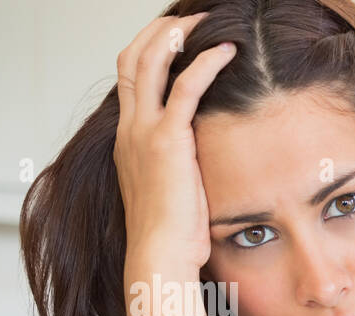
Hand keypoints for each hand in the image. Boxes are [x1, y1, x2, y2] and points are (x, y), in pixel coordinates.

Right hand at [113, 11, 235, 271]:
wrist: (160, 254)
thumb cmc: (172, 234)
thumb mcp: (171, 191)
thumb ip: (180, 167)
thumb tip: (204, 164)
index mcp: (128, 139)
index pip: (129, 79)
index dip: (149, 52)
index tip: (174, 40)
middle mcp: (130, 128)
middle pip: (132, 58)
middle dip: (158, 32)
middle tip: (188, 20)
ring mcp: (145, 131)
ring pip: (150, 61)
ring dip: (177, 35)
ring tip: (204, 23)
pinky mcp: (168, 139)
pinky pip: (185, 86)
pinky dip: (205, 62)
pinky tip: (226, 51)